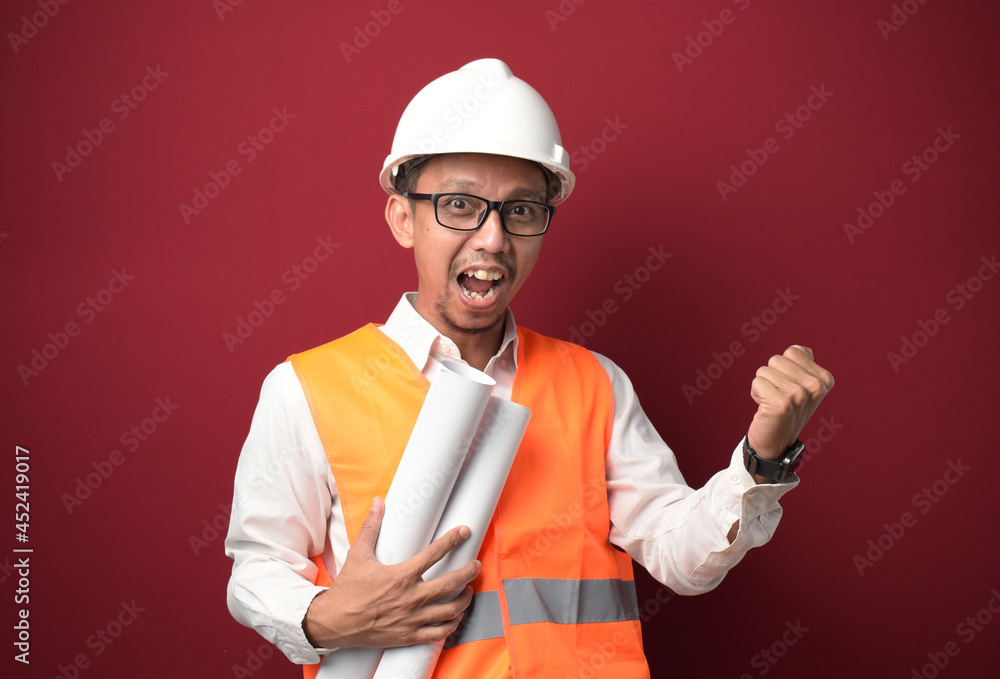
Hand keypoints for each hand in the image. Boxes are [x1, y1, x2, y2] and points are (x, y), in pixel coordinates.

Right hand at [303, 497, 479, 648]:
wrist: (335, 622)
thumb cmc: (348, 589)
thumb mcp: (358, 555)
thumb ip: (371, 528)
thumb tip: (378, 504)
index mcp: (402, 576)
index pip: (435, 554)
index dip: (453, 540)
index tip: (464, 532)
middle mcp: (411, 597)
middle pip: (451, 583)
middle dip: (468, 572)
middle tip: (475, 565)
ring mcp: (412, 618)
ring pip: (450, 610)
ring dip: (464, 599)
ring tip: (468, 591)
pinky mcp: (409, 636)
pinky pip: (438, 633)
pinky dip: (451, 625)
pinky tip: (455, 617)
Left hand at [747, 345, 834, 462]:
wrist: (777, 443)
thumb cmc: (787, 410)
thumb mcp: (802, 386)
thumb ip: (803, 365)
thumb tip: (803, 350)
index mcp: (824, 379)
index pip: (793, 352)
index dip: (784, 369)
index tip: (789, 388)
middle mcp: (815, 386)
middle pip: (776, 359)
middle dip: (771, 376)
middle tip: (778, 396)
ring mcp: (799, 395)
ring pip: (764, 370)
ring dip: (763, 385)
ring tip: (773, 403)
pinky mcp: (781, 404)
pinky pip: (757, 382)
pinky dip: (756, 393)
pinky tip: (765, 408)